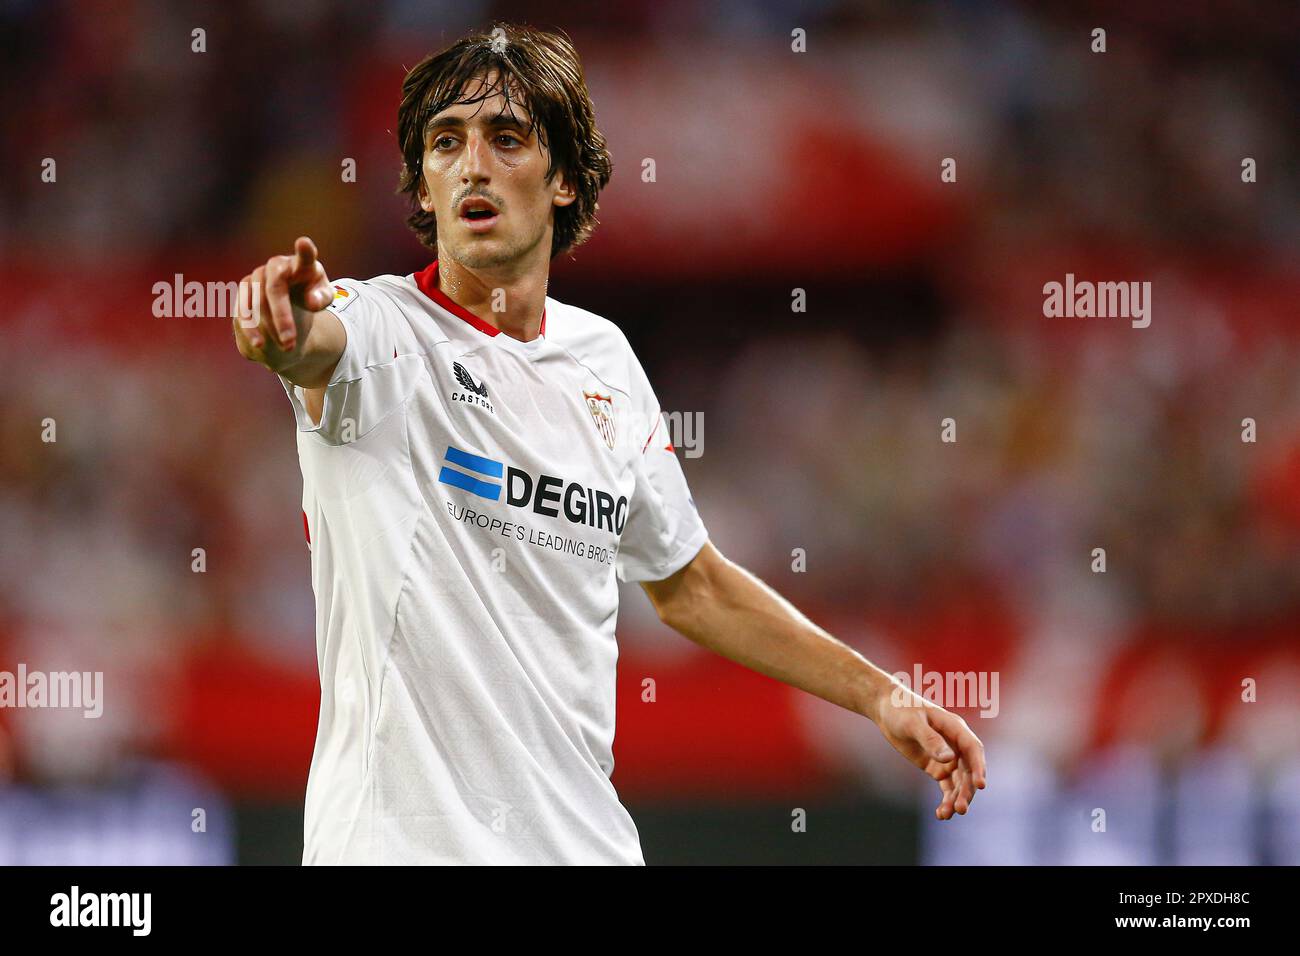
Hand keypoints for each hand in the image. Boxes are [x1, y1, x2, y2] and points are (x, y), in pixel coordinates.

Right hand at [232, 236, 333, 369]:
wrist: (290, 302)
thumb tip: (313, 302)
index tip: (304, 244)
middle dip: (281, 317)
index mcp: (300, 264)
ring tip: (278, 348)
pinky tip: (259, 345)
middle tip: (290, 341)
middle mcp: (274, 267)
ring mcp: (256, 277)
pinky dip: (250, 328)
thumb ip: (322, 298)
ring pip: (254, 300)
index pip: (304, 257)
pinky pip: (242, 309)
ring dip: (264, 326)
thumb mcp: (322, 298)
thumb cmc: (311, 295)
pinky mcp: (244, 292)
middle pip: (275, 288)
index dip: (305, 251)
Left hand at [872, 680, 986, 819]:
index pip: (973, 749)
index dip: (979, 767)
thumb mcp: (913, 723)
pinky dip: (946, 799)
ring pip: (959, 782)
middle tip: (961, 809)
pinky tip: (941, 814)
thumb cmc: (901, 709)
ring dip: (956, 799)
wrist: (886, 709)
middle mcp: (956, 744)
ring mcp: (948, 757)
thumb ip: (930, 740)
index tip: (980, 785)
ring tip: (946, 815)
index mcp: (955, 728)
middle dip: (966, 790)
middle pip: (968, 771)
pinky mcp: (937, 767)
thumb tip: (949, 759)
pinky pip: (947, 786)